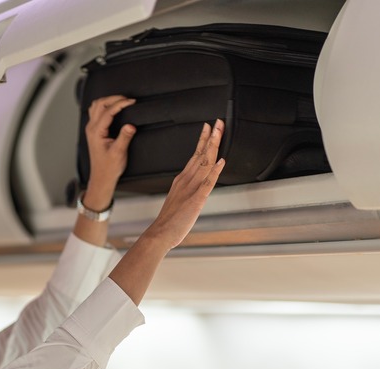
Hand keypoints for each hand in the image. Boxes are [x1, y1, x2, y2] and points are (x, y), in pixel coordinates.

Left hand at [83, 95, 136, 209]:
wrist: (102, 177)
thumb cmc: (108, 167)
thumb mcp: (119, 153)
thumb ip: (124, 137)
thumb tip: (130, 126)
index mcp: (96, 132)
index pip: (108, 111)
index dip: (120, 103)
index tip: (131, 101)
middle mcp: (92, 128)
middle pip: (100, 104)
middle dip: (114, 98)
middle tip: (127, 99)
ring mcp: (91, 129)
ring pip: (96, 106)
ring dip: (108, 100)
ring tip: (121, 101)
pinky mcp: (94, 131)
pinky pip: (96, 112)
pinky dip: (105, 106)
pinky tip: (113, 108)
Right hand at [143, 120, 225, 249]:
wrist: (159, 233)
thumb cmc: (169, 220)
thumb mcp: (178, 199)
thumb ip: (186, 189)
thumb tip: (196, 183)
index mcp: (182, 180)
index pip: (195, 155)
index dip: (203, 140)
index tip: (208, 127)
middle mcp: (186, 181)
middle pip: (201, 155)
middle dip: (210, 137)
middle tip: (218, 122)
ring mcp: (191, 189)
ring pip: (204, 164)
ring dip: (213, 147)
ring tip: (219, 133)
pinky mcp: (195, 200)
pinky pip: (207, 184)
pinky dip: (214, 172)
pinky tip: (220, 162)